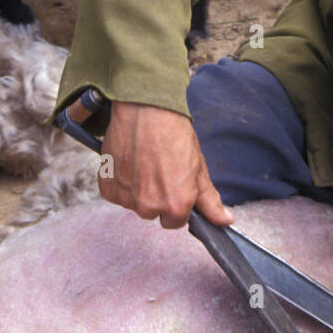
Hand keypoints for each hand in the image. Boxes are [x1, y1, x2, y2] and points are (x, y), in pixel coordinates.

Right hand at [98, 101, 232, 229]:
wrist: (147, 110)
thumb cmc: (175, 135)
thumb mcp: (198, 167)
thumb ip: (209, 200)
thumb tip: (225, 221)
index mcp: (176, 205)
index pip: (175, 222)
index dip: (177, 204)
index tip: (175, 186)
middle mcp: (149, 207)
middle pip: (153, 213)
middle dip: (157, 197)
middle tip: (160, 169)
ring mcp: (126, 198)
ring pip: (134, 203)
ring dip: (138, 190)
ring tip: (144, 162)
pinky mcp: (107, 188)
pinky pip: (117, 194)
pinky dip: (122, 182)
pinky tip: (130, 161)